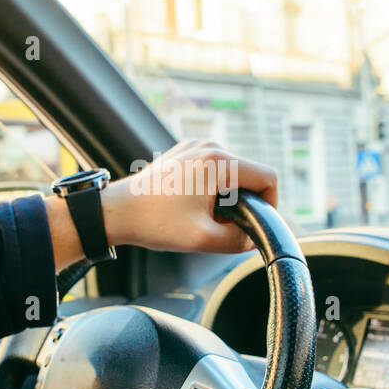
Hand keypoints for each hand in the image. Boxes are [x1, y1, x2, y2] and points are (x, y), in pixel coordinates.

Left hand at [44, 141, 278, 269]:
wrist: (117, 212)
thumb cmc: (154, 222)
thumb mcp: (202, 240)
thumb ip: (237, 241)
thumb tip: (252, 238)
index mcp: (218, 162)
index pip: (267, 177)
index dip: (270, 204)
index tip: (255, 223)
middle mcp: (209, 146)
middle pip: (250, 174)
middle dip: (244, 203)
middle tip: (222, 225)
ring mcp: (195, 147)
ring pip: (233, 173)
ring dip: (228, 197)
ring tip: (205, 217)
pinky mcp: (185, 153)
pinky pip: (214, 170)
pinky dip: (213, 189)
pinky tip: (193, 206)